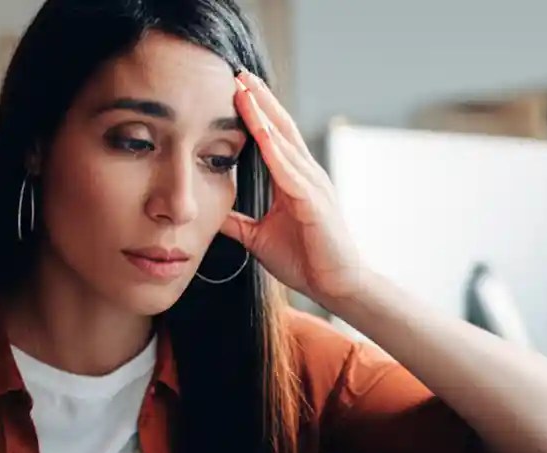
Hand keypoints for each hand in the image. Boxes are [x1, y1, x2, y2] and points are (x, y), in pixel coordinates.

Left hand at [220, 70, 367, 305]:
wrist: (336, 285)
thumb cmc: (305, 260)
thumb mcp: (258, 237)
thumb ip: (236, 222)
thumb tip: (210, 213)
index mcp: (293, 180)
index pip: (272, 138)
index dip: (254, 113)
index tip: (234, 89)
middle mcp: (306, 175)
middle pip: (280, 128)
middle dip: (259, 100)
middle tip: (238, 73)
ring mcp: (313, 185)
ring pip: (285, 142)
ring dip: (264, 114)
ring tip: (245, 89)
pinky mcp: (314, 202)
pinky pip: (290, 171)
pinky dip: (275, 150)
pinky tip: (260, 131)